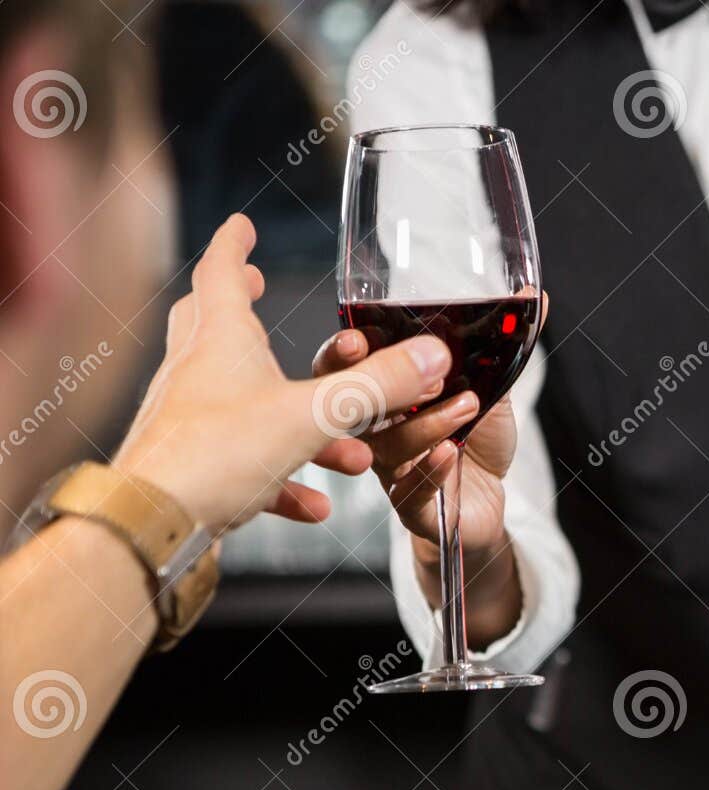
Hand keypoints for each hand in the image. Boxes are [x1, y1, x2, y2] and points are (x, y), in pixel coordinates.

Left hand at [112, 215, 449, 531]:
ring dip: (293, 413)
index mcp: (219, 341)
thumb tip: (431, 356)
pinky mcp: (196, 469)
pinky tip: (315, 503)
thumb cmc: (216, 455)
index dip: (234, 245)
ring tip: (344, 443)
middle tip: (256, 289)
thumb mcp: (313, 415)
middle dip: (239, 304)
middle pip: (211, 323)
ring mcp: (191, 421)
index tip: (241, 226)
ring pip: (244, 402)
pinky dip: (283, 478)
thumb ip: (377, 386)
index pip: (221, 272)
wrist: (154, 522)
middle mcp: (196, 373)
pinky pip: (245, 465)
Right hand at [310, 303, 542, 564]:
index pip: (346, 369)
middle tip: (398, 365)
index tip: (357, 337)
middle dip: (366, 384)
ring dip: (426, 421)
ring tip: (466, 404)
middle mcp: (375, 432)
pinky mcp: (412, 508)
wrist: (490, 502)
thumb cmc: (477, 442)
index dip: (342, 353)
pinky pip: (411, 491)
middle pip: (344, 408)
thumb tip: (533, 294)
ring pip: (386, 447)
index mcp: (384, 394)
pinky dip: (431, 469)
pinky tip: (450, 451)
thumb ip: (499, 346)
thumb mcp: (492, 388)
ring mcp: (389, 472)